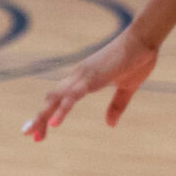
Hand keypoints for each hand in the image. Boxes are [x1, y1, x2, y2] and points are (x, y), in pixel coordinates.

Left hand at [22, 27, 159, 140]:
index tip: (41, 132)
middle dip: (39, 118)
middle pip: (52, 99)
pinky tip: (53, 123)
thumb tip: (110, 124)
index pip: (60, 98)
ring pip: (56, 98)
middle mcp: (78, 76)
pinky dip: (62, 110)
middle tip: (30, 135)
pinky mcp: (92, 77)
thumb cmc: (137, 59)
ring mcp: (83, 76)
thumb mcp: (127, 88)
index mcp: (84, 79)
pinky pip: (73, 96)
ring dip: (43, 116)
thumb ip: (117, 106)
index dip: (50, 114)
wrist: (144, 39)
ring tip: (33, 133)